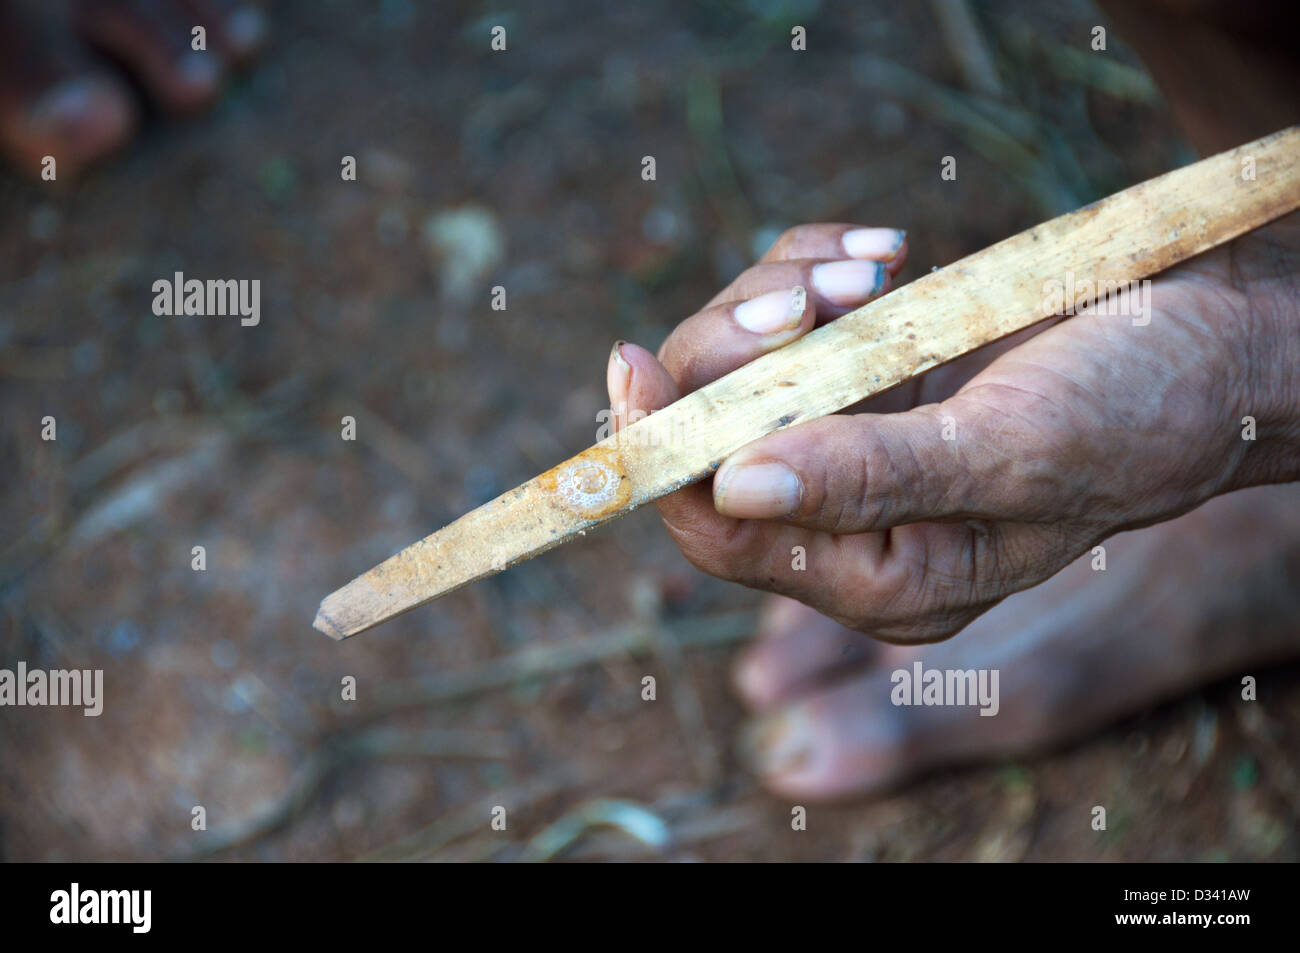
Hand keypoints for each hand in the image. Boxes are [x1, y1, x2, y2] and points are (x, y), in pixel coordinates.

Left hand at [608, 220, 1299, 642]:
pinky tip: (881, 255)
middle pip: (714, 440)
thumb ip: (869, 478)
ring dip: (784, 299)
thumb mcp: (1007, 455)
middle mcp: (851, 522)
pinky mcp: (867, 375)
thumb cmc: (1132, 416)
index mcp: (878, 577)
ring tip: (871, 272)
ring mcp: (855, 443)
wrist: (1208, 346)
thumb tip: (732, 488)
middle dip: (741, 354)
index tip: (631, 365)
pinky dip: (816, 271)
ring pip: (740, 368)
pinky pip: (789, 317)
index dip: (662, 457)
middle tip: (815, 296)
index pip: (719, 538)